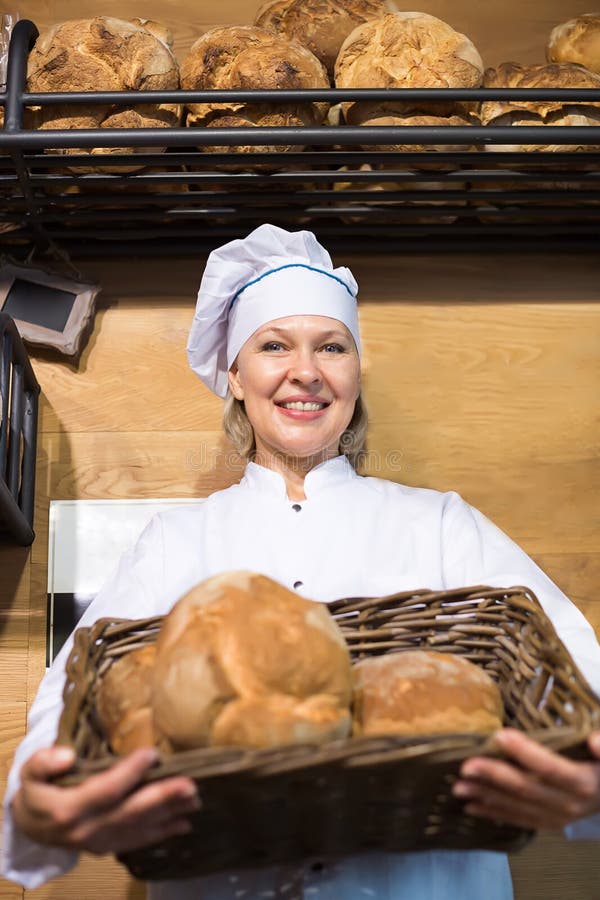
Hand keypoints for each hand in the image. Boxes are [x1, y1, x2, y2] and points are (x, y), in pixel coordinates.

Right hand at [12, 745, 200, 854]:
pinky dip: (162, 833)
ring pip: (139, 828)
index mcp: (68, 809)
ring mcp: (100, 842)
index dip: (130, 773)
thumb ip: (44, 762)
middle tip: (190, 786)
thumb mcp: (29, 772)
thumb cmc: (36, 791)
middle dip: (162, 799)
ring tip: (195, 800)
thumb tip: (67, 756)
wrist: (31, 827)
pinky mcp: (108, 847)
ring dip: (169, 814)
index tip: (152, 754)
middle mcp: (87, 830)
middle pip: (130, 813)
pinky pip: (138, 841)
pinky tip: (184, 824)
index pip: (105, 790)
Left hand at [452, 729, 599, 829]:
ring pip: (517, 806)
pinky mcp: (547, 824)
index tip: (499, 735)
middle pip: (526, 788)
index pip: (550, 768)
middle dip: (494, 776)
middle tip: (466, 766)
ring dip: (486, 796)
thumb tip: (593, 740)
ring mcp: (556, 818)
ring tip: (459, 788)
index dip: (525, 753)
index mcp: (583, 782)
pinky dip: (493, 813)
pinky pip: (517, 820)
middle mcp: (569, 804)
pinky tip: (471, 806)